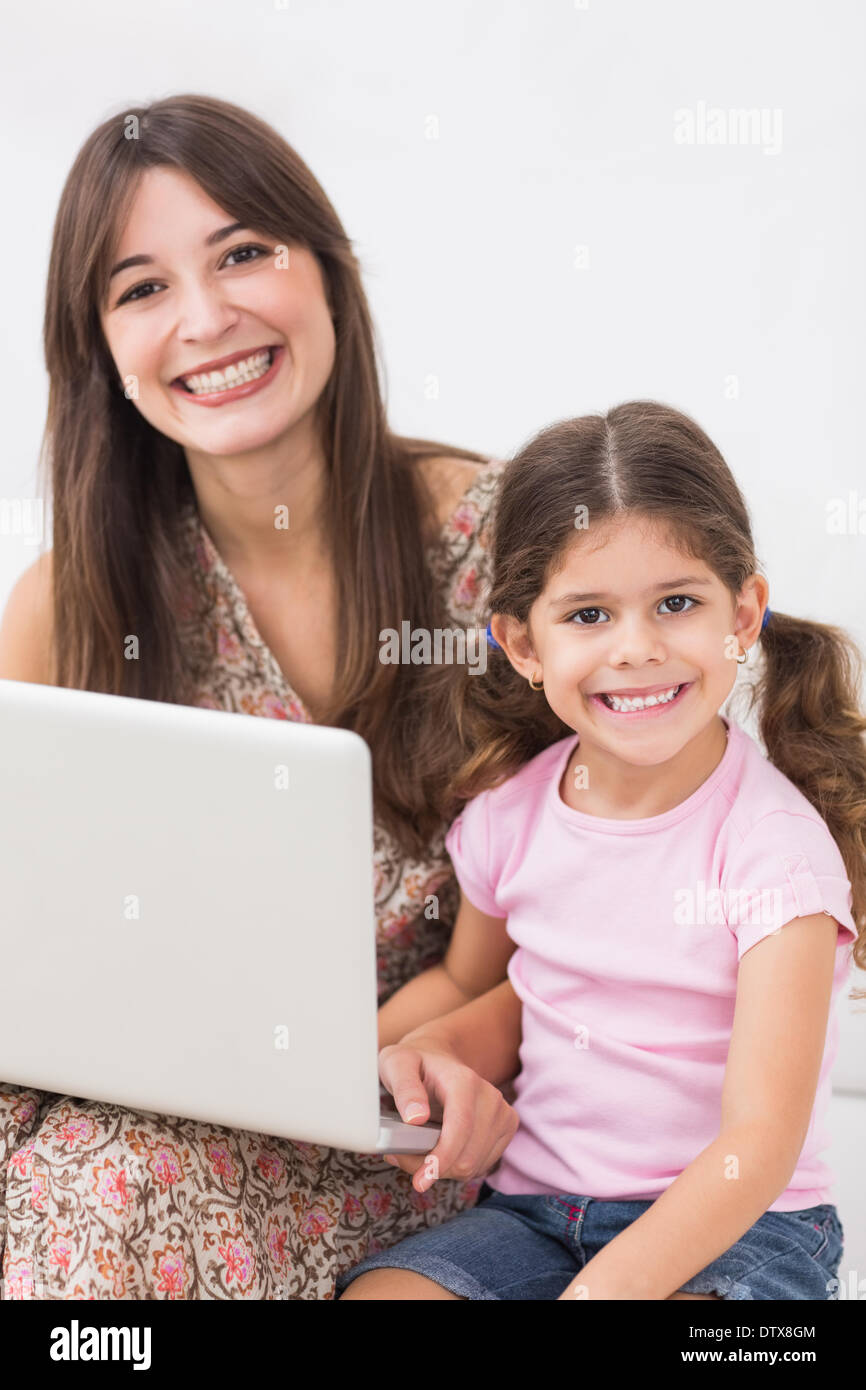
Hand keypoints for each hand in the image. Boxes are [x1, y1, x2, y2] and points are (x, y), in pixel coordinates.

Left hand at [378, 1039, 518, 1193]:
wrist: (437, 1057)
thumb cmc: (414, 1062)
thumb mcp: (396, 1065)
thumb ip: (404, 1088)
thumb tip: (416, 1119)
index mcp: (464, 1081)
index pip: (460, 1129)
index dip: (441, 1160)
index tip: (420, 1181)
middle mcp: (490, 1097)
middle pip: (467, 1156)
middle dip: (433, 1167)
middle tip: (403, 1158)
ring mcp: (502, 1112)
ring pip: (473, 1166)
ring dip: (443, 1170)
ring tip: (419, 1152)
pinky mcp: (506, 1127)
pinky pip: (480, 1166)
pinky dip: (457, 1167)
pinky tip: (440, 1151)